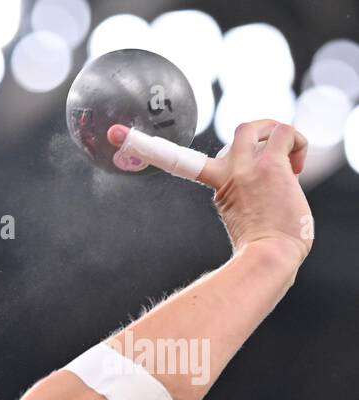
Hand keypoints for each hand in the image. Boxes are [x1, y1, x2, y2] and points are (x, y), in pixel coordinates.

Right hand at [108, 119, 313, 268]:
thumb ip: (248, 202)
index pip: (177, 163)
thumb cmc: (265, 250)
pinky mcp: (268, 165)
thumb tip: (270, 212)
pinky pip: (285, 131)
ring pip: (262, 125)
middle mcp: (228, 173)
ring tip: (290, 167)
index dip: (145, 147)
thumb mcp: (246, 220)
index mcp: (218, 187)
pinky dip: (298, 142)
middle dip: (263, 136)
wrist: (270, 258)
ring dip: (282, 137)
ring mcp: (246, 168)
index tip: (117, 134)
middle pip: (240, 131)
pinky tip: (296, 168)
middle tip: (277, 160)